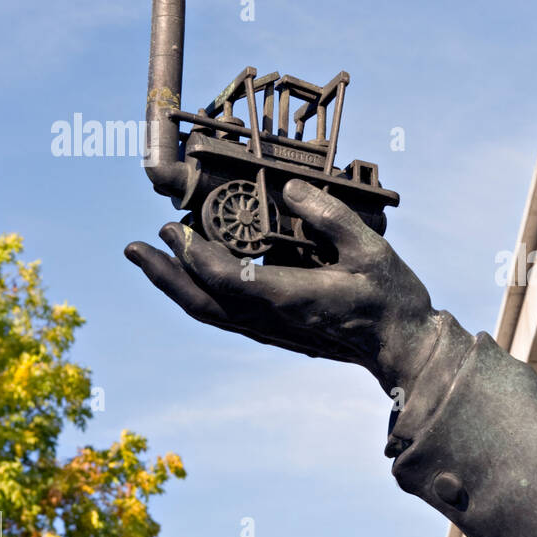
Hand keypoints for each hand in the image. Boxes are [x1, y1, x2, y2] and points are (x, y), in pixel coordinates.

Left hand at [124, 179, 439, 392]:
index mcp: (292, 297)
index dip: (196, 256)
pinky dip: (199, 294)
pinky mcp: (277, 331)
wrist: (402, 347)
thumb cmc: (391, 298)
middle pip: (204, 302)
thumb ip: (330, 217)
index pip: (229, 280)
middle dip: (165, 274)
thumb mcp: (371, 249)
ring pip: (211, 312)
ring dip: (175, 286)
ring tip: (149, 258)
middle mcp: (274, 318)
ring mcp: (273, 329)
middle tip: (134, 246)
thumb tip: (291, 189)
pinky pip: (226, 315)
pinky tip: (193, 277)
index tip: (173, 229)